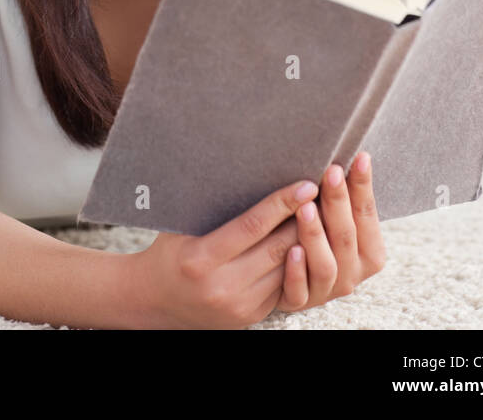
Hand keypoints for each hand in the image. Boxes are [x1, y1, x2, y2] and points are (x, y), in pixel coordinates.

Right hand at [131, 151, 384, 328]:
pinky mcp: (252, 316)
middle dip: (306, 219)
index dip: (282, 203)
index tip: (307, 182)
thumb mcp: (181, 224)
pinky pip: (283, 284)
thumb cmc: (168, 252)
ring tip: (325, 211)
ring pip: (287, 268)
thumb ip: (214, 205)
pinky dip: (298, 262)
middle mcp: (223, 285)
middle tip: (328, 190)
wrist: (153, 301)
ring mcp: (240, 306)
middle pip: (277, 248)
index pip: (252, 226)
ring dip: (308, 240)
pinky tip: (309, 239)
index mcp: (202, 258)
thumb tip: (247, 165)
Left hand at [274, 151, 386, 313]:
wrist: (293, 280)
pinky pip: (299, 291)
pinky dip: (296, 271)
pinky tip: (291, 250)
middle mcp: (353, 275)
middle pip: (346, 237)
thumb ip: (344, 198)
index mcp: (370, 253)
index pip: (367, 215)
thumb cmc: (320, 236)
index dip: (363, 187)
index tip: (358, 157)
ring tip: (305, 209)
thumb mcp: (337, 219)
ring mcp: (327, 291)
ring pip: (325, 265)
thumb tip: (353, 151)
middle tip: (330, 172)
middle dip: (338, 203)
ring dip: (315, 235)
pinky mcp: (300, 302)